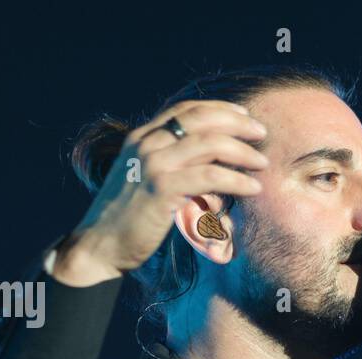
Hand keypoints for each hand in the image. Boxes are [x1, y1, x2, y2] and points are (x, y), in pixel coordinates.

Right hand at [52, 100, 269, 285]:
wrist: (99, 246)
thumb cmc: (127, 220)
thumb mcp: (146, 182)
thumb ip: (171, 167)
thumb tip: (210, 168)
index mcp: (140, 138)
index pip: (185, 110)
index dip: (218, 108)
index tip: (243, 114)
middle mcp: (145, 144)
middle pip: (202, 120)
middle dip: (237, 123)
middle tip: (261, 132)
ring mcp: (152, 164)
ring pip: (209, 144)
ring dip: (242, 151)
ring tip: (262, 162)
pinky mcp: (162, 188)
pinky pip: (209, 177)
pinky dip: (235, 180)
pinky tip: (252, 188)